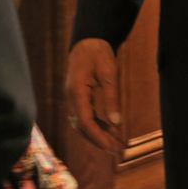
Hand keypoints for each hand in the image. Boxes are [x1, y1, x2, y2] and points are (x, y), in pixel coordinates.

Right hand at [64, 38, 122, 154]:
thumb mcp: (109, 73)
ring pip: (81, 124)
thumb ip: (112, 97)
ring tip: (115, 143)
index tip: (113, 146)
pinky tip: (109, 129)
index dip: (99, 136)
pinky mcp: (75, 96)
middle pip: (81, 127)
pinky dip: (95, 125)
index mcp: (76, 91)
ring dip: (97, 135)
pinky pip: (83, 116)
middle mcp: (70, 97)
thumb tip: (116, 122)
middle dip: (99, 140)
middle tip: (117, 150)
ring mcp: (71, 97)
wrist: (88, 39)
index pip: (86, 121)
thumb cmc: (99, 52)